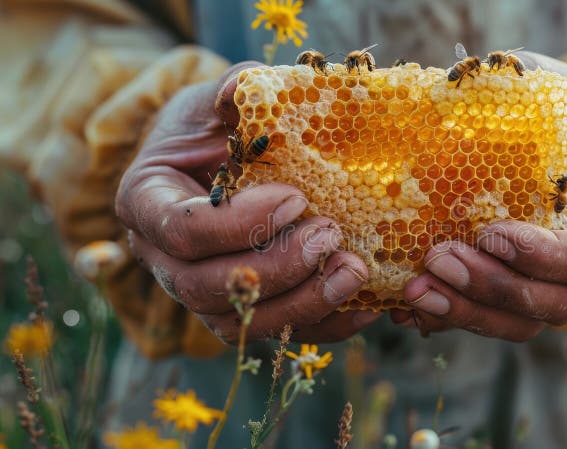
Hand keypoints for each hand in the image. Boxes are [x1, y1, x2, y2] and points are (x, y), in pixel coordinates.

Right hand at [116, 62, 381, 343]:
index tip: (296, 197)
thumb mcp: (213, 103)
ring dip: (301, 304)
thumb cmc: (209, 128)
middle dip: (276, 269)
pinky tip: (364, 307)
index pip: (181, 230)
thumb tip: (242, 90)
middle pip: (206, 288)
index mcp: (146, 202)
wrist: (208, 161)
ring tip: (354, 273)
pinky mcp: (237, 310)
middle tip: (331, 236)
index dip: (239, 223)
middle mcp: (162, 259)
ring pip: (239, 321)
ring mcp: (198, 291)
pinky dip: (321, 325)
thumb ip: (230, 91)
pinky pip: (273, 332)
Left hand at [394, 53, 566, 340]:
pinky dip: (455, 314)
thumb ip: (521, 93)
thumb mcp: (557, 88)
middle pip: (559, 301)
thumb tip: (447, 89)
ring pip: (526, 321)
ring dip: (469, 310)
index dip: (547, 256)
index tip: (494, 234)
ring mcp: (565, 280)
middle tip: (438, 260)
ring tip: (417, 290)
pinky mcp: (527, 286)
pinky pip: (496, 315)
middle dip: (494, 287)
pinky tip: (410, 307)